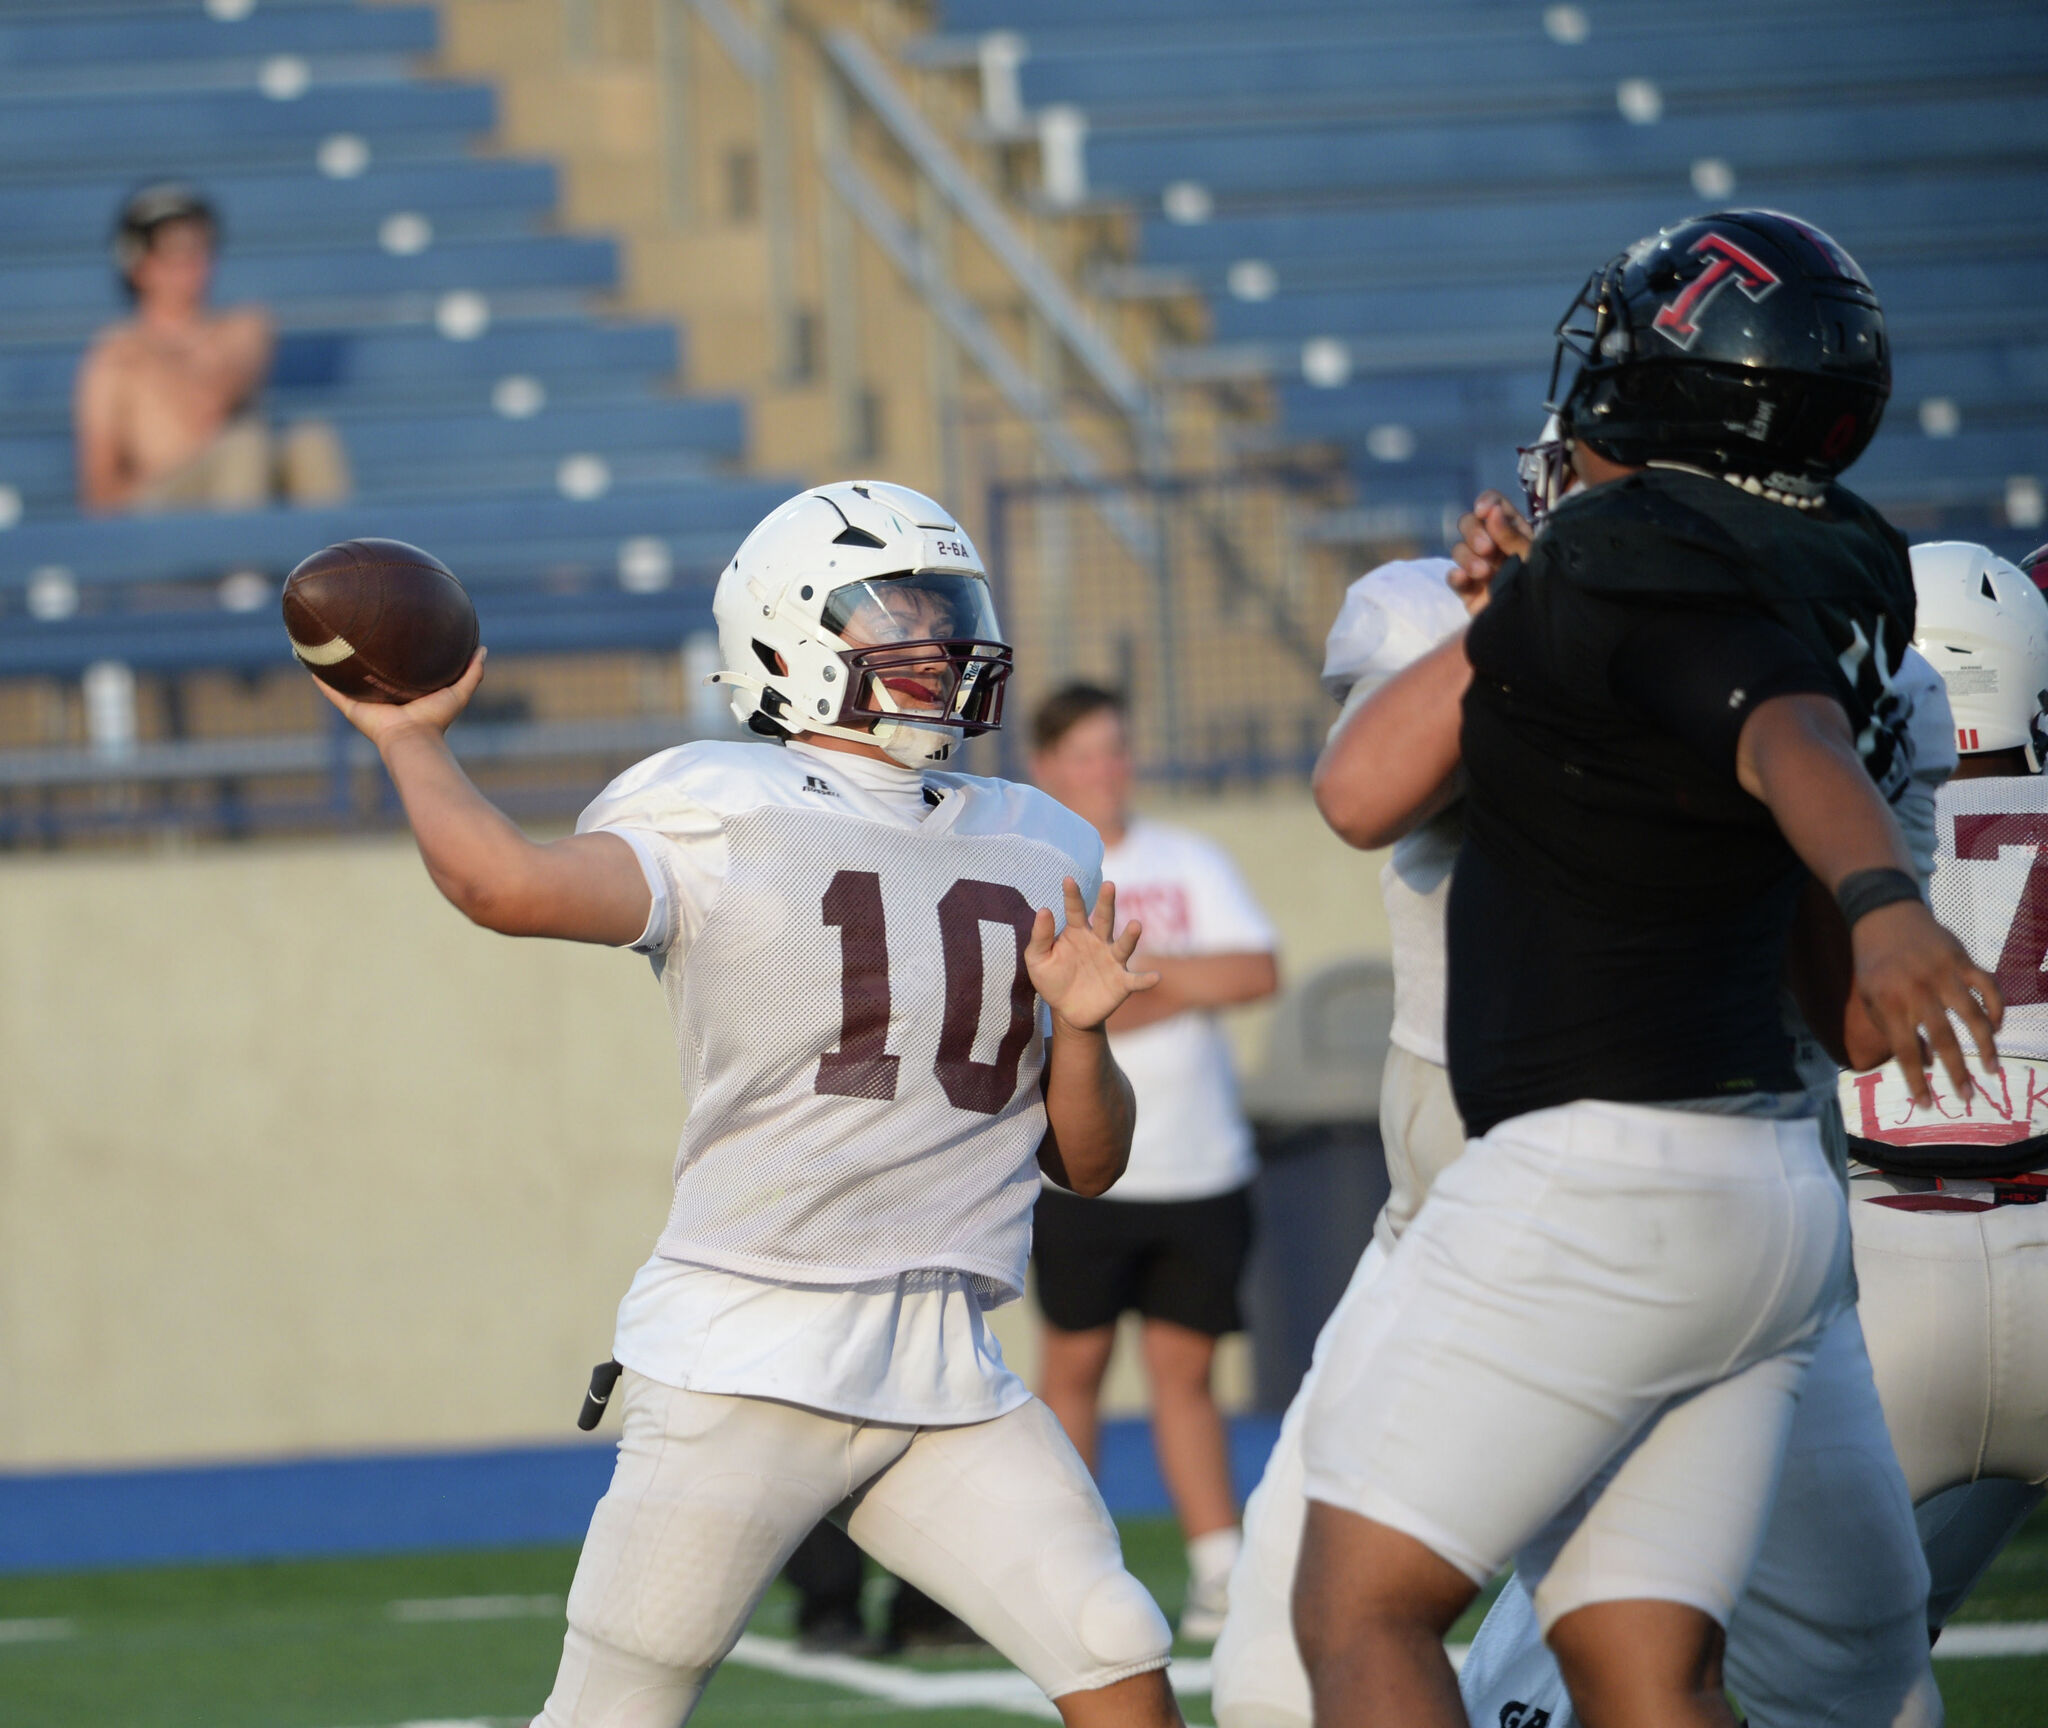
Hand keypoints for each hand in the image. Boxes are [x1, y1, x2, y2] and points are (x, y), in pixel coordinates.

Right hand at [312, 647, 485, 749]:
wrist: (413, 740)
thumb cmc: (436, 719)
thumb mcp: (459, 692)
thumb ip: (473, 672)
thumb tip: (483, 648)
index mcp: (402, 691)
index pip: (394, 668)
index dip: (389, 652)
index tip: (386, 630)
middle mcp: (380, 694)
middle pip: (365, 670)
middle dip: (358, 652)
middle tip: (351, 627)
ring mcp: (363, 700)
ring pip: (343, 677)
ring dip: (332, 661)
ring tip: (320, 637)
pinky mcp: (350, 706)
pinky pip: (329, 688)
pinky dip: (317, 674)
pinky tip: (305, 656)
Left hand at [1026, 879, 1160, 1032]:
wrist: (1067, 1011)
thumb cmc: (1052, 980)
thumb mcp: (1037, 959)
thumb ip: (1041, 936)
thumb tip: (1044, 909)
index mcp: (1077, 932)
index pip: (1075, 910)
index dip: (1071, 896)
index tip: (1067, 879)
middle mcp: (1099, 941)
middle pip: (1105, 919)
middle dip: (1107, 903)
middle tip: (1109, 885)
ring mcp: (1112, 961)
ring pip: (1123, 945)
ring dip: (1130, 936)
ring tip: (1136, 925)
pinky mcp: (1122, 983)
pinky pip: (1136, 980)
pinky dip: (1146, 979)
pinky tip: (1156, 977)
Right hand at [1449, 490, 1532, 615]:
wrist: (1537, 627)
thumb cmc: (1544, 587)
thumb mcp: (1533, 558)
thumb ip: (1512, 536)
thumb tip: (1492, 511)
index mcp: (1514, 531)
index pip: (1494, 504)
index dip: (1486, 502)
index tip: (1484, 511)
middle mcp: (1494, 545)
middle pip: (1470, 523)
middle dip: (1474, 532)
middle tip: (1487, 549)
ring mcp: (1479, 567)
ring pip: (1459, 549)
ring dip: (1467, 557)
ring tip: (1483, 573)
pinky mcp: (1469, 590)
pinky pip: (1453, 577)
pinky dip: (1456, 575)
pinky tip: (1465, 578)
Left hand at [1851, 898, 2002, 1104]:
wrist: (1884, 916)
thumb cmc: (1875, 966)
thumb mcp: (1871, 1000)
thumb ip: (1893, 1032)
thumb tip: (1925, 1065)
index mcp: (1889, 1004)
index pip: (1906, 1052)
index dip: (1917, 1082)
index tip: (1928, 1105)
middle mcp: (1917, 991)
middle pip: (1943, 1040)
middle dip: (1956, 1073)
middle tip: (1967, 1097)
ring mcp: (1943, 974)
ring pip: (1974, 1017)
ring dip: (1985, 1046)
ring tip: (1990, 1068)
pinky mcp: (1962, 960)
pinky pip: (1988, 988)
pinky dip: (1997, 1009)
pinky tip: (1996, 1028)